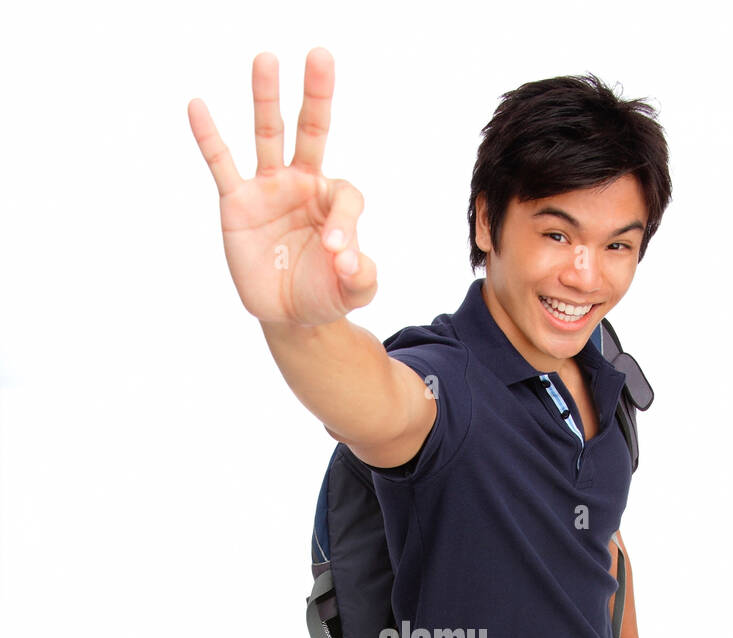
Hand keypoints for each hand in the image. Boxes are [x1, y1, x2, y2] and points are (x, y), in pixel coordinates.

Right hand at [188, 47, 376, 325]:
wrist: (287, 315)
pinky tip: (197, 106)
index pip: (345, 195)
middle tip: (320, 56)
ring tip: (266, 59)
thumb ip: (363, 278)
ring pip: (267, 134)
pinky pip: (221, 164)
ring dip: (266, 98)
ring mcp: (268, 189)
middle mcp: (302, 183)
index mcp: (333, 200)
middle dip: (316, 95)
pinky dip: (209, 137)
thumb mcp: (352, 291)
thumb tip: (352, 262)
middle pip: (311, 130)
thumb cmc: (323, 294)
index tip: (339, 257)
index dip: (345, 224)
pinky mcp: (237, 203)